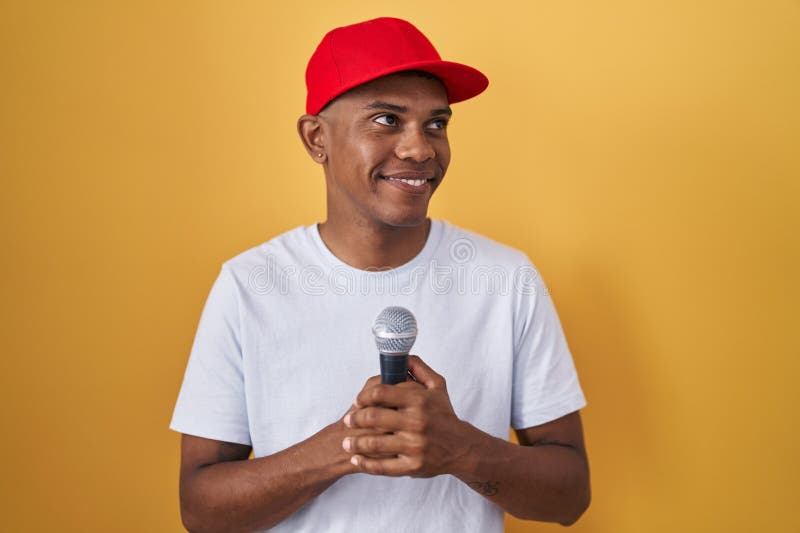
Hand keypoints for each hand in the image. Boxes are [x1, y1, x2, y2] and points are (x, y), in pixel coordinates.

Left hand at [342, 356, 472, 476]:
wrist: (461, 446)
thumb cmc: (444, 414)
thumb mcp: (437, 385)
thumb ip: (418, 368)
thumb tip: (400, 357)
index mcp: (419, 400)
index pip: (381, 393)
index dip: (363, 396)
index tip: (357, 401)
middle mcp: (416, 422)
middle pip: (373, 417)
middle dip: (355, 419)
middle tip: (347, 421)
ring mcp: (414, 446)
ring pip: (374, 443)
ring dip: (355, 443)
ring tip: (346, 443)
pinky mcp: (412, 466)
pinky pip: (382, 467)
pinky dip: (366, 464)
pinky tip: (357, 459)